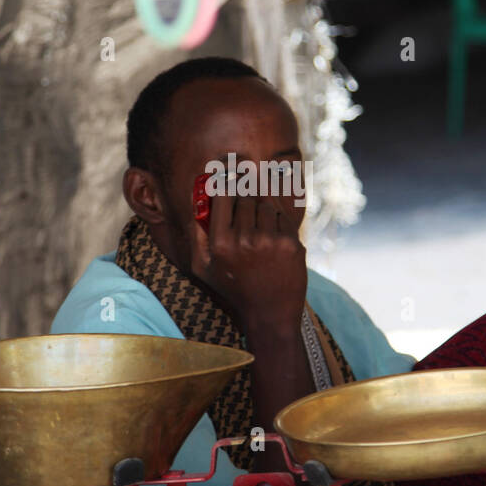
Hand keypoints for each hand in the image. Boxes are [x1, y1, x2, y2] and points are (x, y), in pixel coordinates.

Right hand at [189, 190, 306, 334]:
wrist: (269, 313)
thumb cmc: (234, 288)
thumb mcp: (203, 268)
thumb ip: (195, 235)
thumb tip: (196, 201)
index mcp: (220, 243)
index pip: (222, 195)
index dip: (226, 180)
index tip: (229, 173)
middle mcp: (243, 239)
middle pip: (245, 196)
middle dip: (246, 192)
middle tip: (247, 193)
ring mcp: (269, 240)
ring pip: (266, 203)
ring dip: (263, 205)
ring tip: (260, 220)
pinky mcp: (290, 243)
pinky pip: (283, 216)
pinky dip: (279, 218)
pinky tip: (274, 232)